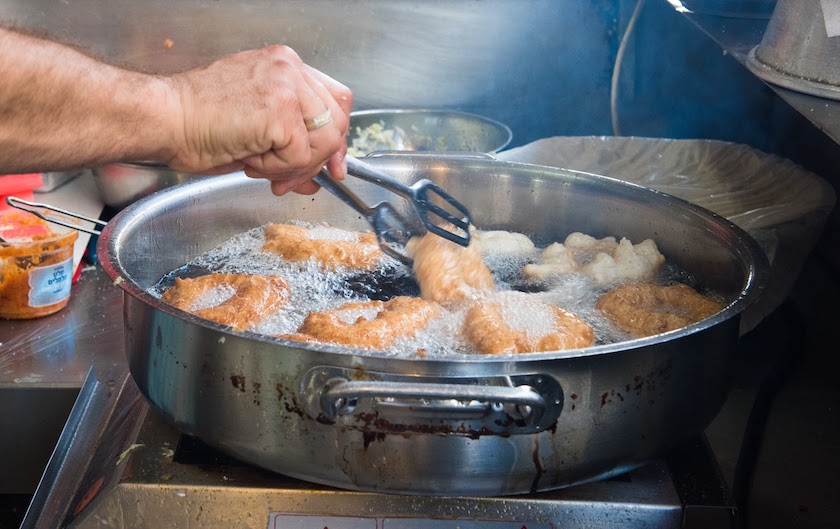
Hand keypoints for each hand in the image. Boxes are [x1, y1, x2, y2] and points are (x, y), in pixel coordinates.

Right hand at [166, 45, 351, 194]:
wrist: (164, 119)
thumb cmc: (196, 122)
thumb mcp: (257, 127)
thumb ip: (293, 142)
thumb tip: (317, 174)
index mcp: (284, 66)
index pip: (334, 100)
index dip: (335, 139)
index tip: (332, 166)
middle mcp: (290, 68)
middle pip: (338, 120)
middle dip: (319, 159)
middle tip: (287, 178)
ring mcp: (288, 85)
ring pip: (325, 140)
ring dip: (293, 166)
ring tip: (256, 162)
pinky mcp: (282, 110)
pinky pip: (301, 156)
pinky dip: (276, 169)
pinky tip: (247, 158)